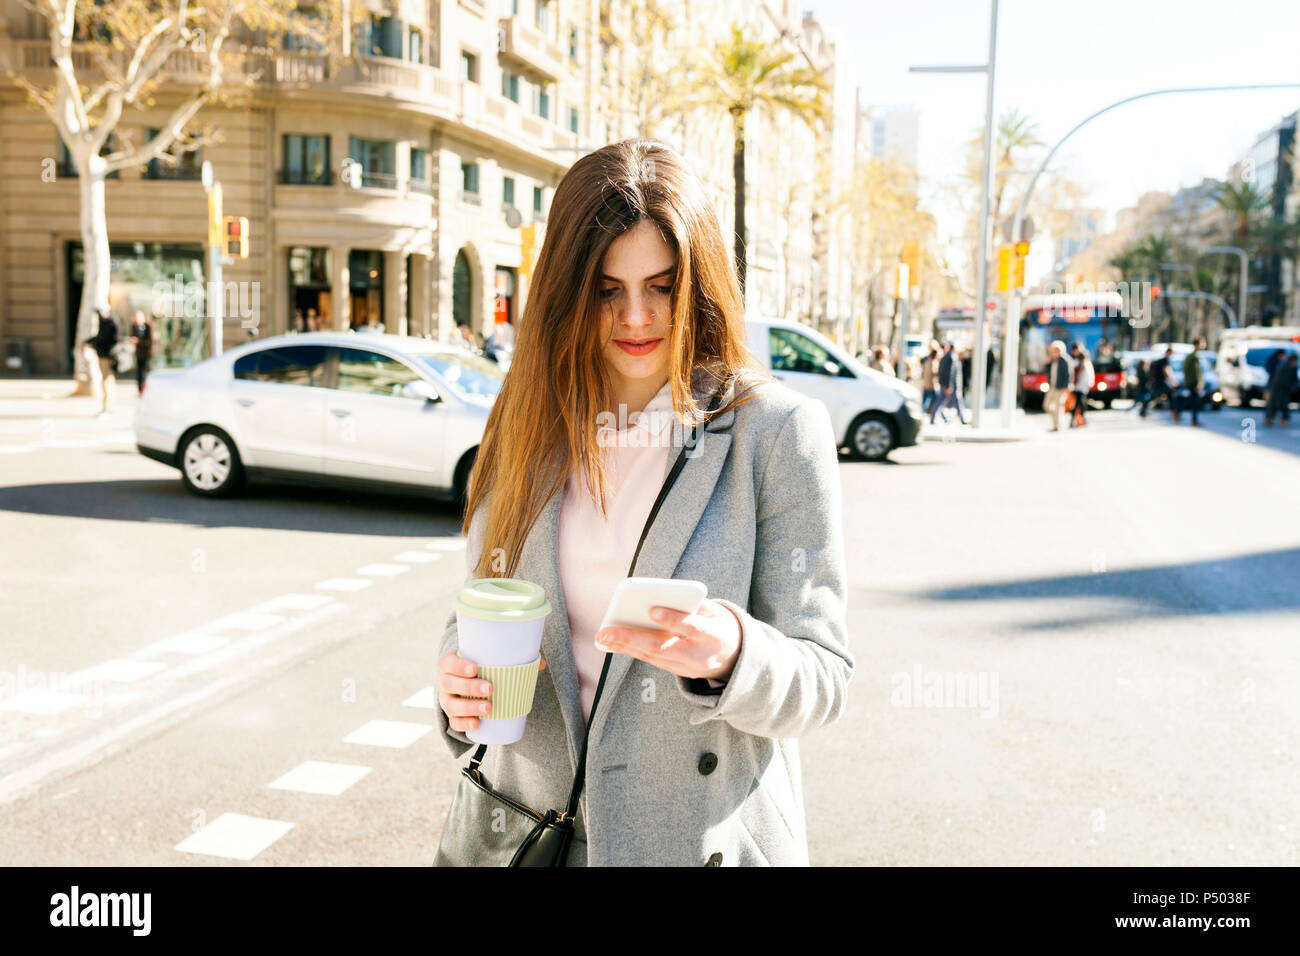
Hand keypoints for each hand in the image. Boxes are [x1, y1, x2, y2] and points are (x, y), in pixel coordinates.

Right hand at [438, 651, 546, 733]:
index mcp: (451, 664)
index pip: (448, 662)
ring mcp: (446, 700)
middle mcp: (444, 681)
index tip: (475, 668)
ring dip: (469, 707)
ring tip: (488, 707)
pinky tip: (477, 723)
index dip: (458, 665)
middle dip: (469, 687)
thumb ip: (512, 659)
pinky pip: (454, 723)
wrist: (465, 686)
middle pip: (449, 683)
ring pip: (451, 705)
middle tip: (490, 689)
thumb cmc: (481, 670)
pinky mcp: (451, 717)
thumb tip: (540, 663)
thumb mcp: (489, 661)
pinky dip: (464, 724)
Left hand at [594, 598, 741, 681]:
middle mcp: (700, 656)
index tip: (652, 610)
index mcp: (714, 635)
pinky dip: (633, 652)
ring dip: (626, 647)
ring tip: (603, 637)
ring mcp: (689, 668)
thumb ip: (691, 606)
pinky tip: (615, 643)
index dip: (673, 620)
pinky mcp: (680, 673)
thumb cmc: (719, 624)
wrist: (736, 656)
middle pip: (663, 647)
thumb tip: (658, 600)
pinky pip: (653, 661)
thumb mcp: (715, 611)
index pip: (692, 627)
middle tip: (606, 632)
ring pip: (654, 657)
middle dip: (633, 639)